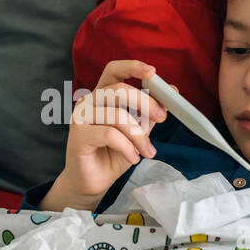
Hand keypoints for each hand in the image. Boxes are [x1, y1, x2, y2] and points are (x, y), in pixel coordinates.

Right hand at [57, 59, 173, 201]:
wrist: (94, 182)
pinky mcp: (77, 136)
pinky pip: (109, 134)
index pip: (114, 70)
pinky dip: (126, 147)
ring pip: (116, 115)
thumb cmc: (114, 154)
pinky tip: (133, 158)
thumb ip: (149, 112)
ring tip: (147, 152)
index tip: (153, 73)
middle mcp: (89, 101)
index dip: (132, 67)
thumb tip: (171, 91)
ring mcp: (80, 117)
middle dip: (145, 102)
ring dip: (138, 135)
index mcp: (102, 95)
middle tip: (162, 118)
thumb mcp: (138, 132)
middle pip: (118, 89)